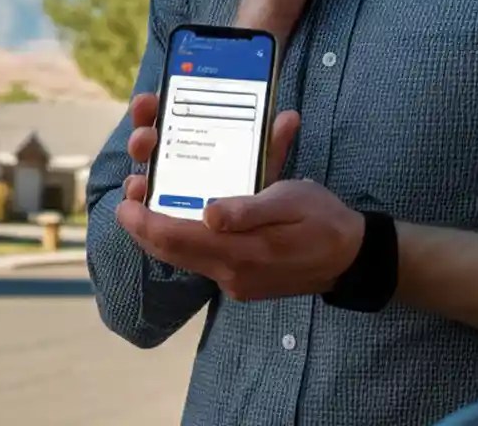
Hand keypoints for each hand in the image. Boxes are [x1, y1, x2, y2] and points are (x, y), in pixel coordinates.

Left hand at [115, 93, 365, 300]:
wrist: (353, 259)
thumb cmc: (323, 220)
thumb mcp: (291, 200)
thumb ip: (248, 210)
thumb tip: (207, 214)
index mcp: (239, 252)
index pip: (174, 240)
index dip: (142, 221)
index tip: (124, 201)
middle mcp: (230, 273)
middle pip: (170, 251)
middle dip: (143, 224)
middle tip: (130, 195)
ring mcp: (234, 281)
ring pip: (183, 256)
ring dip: (161, 231)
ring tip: (147, 203)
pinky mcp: (241, 280)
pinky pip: (202, 258)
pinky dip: (185, 237)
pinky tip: (181, 216)